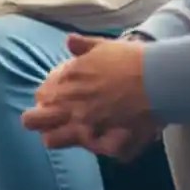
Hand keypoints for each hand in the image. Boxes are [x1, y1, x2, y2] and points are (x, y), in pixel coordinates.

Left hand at [21, 34, 161, 160]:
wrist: (156, 78)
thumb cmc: (131, 59)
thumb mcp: (103, 45)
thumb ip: (83, 46)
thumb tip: (69, 41)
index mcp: (67, 80)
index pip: (41, 95)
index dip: (46, 99)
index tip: (56, 99)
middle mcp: (69, 103)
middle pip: (34, 120)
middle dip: (39, 120)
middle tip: (55, 119)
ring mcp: (83, 123)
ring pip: (51, 139)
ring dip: (57, 136)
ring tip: (73, 133)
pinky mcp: (101, 139)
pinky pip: (87, 148)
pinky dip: (93, 146)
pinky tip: (102, 140)